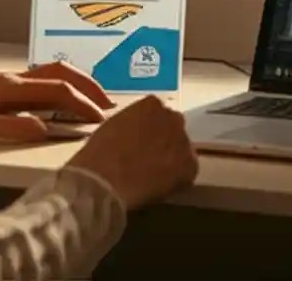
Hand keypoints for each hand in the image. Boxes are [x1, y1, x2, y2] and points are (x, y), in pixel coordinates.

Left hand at [0, 61, 113, 142]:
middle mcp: (12, 77)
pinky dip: (62, 86)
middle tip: (109, 105)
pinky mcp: (1, 86)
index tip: (100, 120)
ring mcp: (7, 79)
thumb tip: (46, 128)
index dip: (83, 103)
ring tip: (94, 100)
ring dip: (77, 83)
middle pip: (62, 72)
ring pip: (53, 72)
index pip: (58, 90)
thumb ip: (13, 127)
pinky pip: (42, 80)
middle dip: (89, 85)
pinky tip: (64, 101)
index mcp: (9, 86)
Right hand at [68, 95, 197, 209]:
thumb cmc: (99, 153)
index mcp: (153, 104)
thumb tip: (139, 131)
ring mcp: (185, 141)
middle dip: (165, 141)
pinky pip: (187, 171)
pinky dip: (177, 179)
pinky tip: (159, 186)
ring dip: (172, 159)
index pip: (158, 113)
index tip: (141, 142)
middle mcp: (174, 118)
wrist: (105, 180)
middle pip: (174, 128)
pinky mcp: (191, 165)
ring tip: (153, 175)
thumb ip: (133, 122)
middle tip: (149, 158)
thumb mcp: (114, 125)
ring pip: (181, 150)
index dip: (150, 130)